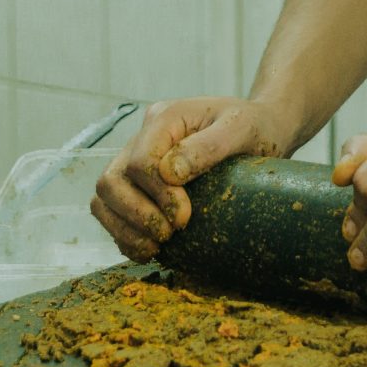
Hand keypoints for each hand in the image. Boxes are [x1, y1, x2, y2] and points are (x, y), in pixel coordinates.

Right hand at [92, 97, 294, 259]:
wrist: (262, 129)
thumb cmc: (255, 126)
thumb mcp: (241, 129)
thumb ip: (209, 146)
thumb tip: (169, 174)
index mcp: (165, 118)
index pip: (140, 162)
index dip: (157, 195)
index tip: (183, 217)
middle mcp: (143, 137)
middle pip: (112, 181)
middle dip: (136, 215)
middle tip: (169, 234)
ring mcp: (136, 160)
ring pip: (104, 199)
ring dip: (125, 229)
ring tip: (156, 246)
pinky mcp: (138, 183)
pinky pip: (112, 212)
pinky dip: (125, 234)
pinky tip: (150, 248)